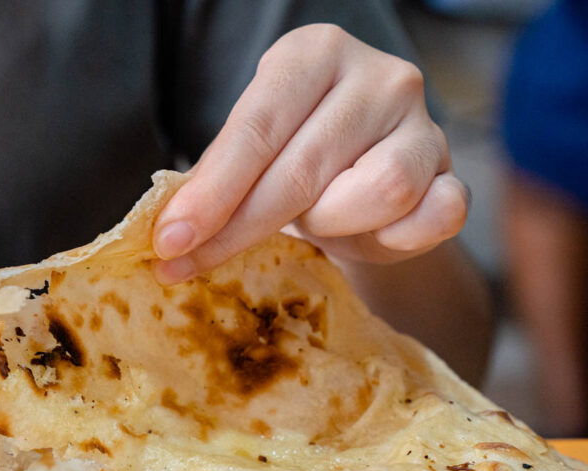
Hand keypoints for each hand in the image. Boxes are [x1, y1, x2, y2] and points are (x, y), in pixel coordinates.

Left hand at [153, 24, 468, 281]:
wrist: (362, 180)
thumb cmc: (294, 158)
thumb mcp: (250, 154)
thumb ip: (216, 179)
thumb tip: (168, 232)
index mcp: (314, 54)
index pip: (256, 129)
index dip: (210, 193)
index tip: (169, 241)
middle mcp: (378, 77)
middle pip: (302, 169)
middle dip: (238, 227)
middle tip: (189, 263)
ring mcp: (425, 124)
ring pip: (378, 191)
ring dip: (329, 224)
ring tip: (312, 222)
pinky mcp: (455, 174)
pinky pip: (437, 215)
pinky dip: (398, 237)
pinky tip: (373, 237)